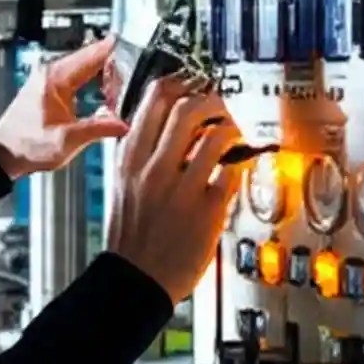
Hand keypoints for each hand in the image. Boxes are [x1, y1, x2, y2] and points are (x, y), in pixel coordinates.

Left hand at [0, 36, 129, 178]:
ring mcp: (51, 78)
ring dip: (106, 74)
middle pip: (91, 57)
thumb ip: (98, 129)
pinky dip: (95, 81)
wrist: (5, 154)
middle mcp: (52, 72)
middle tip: (138, 72)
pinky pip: (80, 76)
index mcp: (55, 78)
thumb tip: (123, 123)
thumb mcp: (67, 141)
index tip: (134, 47)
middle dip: (115, 63)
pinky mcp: (52, 88)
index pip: (91, 54)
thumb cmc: (26, 146)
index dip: (115, 50)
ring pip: (86, 66)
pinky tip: (107, 93)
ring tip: (127, 84)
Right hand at [106, 76, 243, 302]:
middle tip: (219, 108)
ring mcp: (181, 189)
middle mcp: (153, 169)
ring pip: (215, 135)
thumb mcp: (123, 184)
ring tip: (234, 136)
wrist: (135, 279)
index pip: (153, 100)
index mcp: (129, 159)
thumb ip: (141, 153)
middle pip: (187, 108)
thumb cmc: (131, 235)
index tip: (192, 84)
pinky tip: (238, 166)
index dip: (179, 84)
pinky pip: (232, 171)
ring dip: (232, 129)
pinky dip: (240, 163)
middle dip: (211, 100)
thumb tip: (167, 123)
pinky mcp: (207, 210)